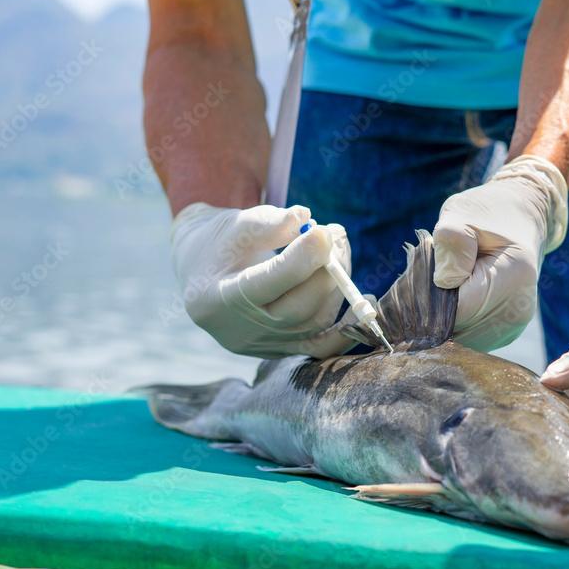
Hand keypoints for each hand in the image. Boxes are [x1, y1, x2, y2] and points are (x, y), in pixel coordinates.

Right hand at [170, 202, 354, 357]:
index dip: (301, 259)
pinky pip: (320, 346)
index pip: (266, 283)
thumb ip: (269, 223)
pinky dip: (346, 328)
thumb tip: (305, 218)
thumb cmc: (218, 242)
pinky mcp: (281, 350)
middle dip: (325, 270)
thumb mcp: (233, 224)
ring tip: (339, 250)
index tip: (324, 232)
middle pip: (296, 308)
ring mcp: (261, 346)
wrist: (203, 271)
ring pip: (313, 321)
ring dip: (336, 285)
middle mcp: (238, 331)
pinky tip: (365, 302)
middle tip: (336, 236)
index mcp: (214, 299)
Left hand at [433, 155, 567, 352]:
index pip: (458, 311)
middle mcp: (518, 310)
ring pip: (460, 341)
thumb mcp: (463, 215)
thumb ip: (452, 243)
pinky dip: (453, 325)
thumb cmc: (488, 214)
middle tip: (423, 284)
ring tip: (440, 289)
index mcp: (513, 278)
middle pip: (458, 331)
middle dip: (433, 314)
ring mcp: (513, 326)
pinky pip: (468, 339)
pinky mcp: (505, 333)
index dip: (429, 302)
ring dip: (442, 322)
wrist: (521, 220)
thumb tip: (445, 283)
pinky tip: (452, 299)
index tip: (416, 282)